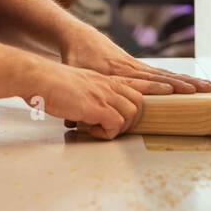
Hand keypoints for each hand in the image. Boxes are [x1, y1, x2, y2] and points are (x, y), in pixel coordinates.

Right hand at [20, 57, 179, 139]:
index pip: (139, 81)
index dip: (156, 87)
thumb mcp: (77, 86)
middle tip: (114, 129)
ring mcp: (104, 95)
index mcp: (105, 79)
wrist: (39, 77)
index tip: (171, 90)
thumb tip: (89, 115)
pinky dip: (107, 133)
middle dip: (134, 119)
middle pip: (139, 102)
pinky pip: (115, 124)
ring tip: (100, 130)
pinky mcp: (96, 106)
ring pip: (131, 114)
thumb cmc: (51, 84)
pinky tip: (92, 131)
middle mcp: (108, 85)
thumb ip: (89, 97)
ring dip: (119, 127)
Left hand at [57, 22, 210, 95]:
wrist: (78, 37)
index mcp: (119, 72)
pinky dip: (175, 77)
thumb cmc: (76, 58)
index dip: (167, 86)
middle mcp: (132, 68)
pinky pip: (160, 72)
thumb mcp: (76, 75)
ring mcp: (136, 66)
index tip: (185, 91)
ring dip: (187, 80)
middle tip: (206, 88)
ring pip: (166, 74)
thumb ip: (78, 97)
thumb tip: (72, 123)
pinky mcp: (136, 65)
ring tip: (207, 85)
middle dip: (186, 83)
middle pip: (164, 76)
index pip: (148, 80)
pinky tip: (188, 82)